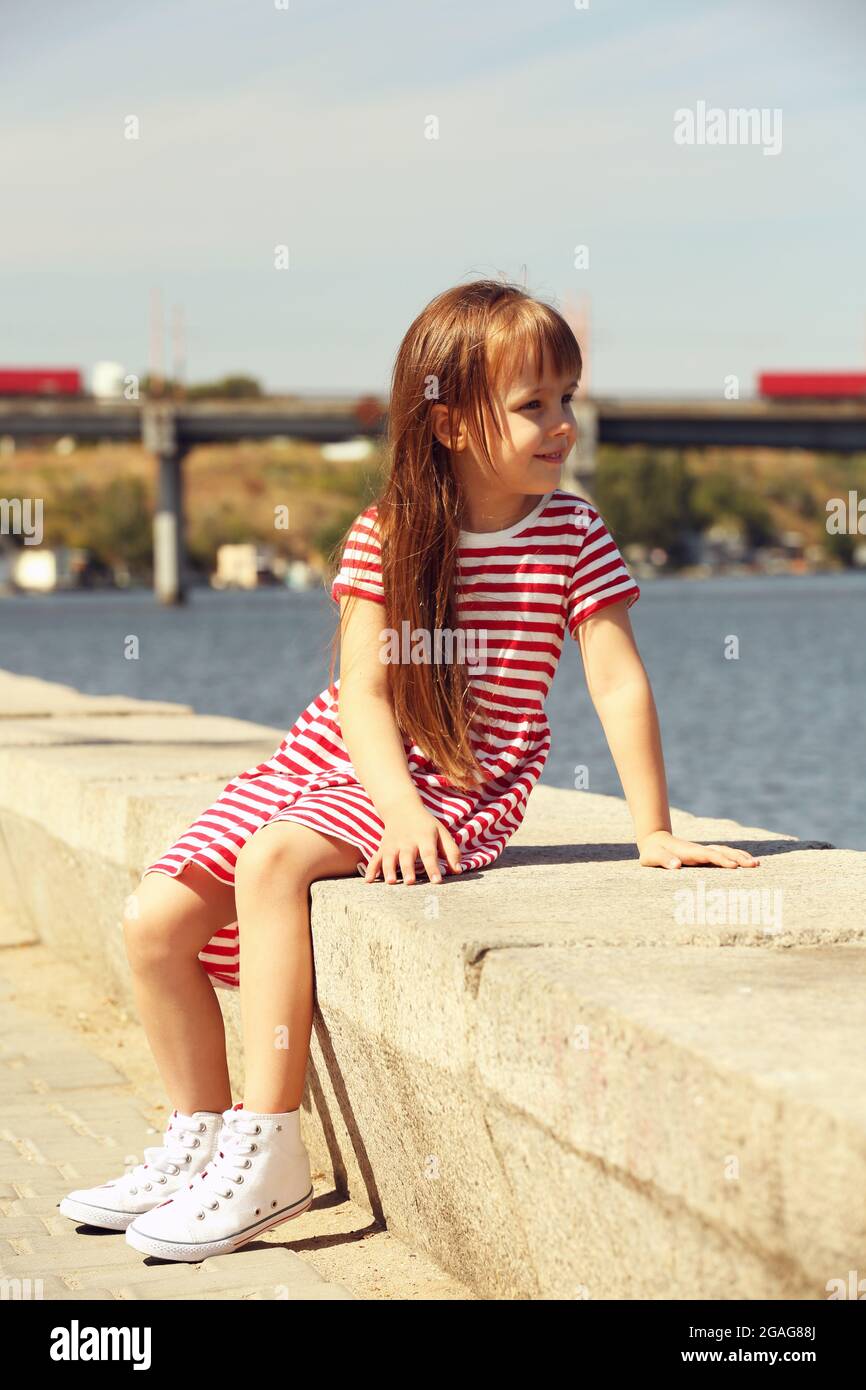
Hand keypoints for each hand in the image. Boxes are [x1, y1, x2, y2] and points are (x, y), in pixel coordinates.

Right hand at [361, 805, 461, 884]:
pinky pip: (375, 858)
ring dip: (389, 869)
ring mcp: (392, 844)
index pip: (429, 853)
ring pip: (389, 857)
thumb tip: (458, 871)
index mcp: (424, 837)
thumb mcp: (441, 833)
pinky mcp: (382, 847)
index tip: (437, 881)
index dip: (433, 867)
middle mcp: (407, 841)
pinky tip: (368, 881)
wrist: (402, 808)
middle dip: (408, 869)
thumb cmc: (426, 825)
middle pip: (407, 856)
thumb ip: (451, 851)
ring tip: (391, 882)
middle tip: (410, 882)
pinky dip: (371, 869)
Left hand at [638, 830, 759, 869]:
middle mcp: (699, 850)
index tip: (734, 866)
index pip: (708, 855)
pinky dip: (737, 857)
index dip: (721, 860)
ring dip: (740, 856)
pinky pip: (724, 854)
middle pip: (722, 851)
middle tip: (754, 865)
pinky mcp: (705, 854)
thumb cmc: (652, 853)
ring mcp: (703, 851)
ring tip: (757, 864)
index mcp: (689, 852)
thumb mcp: (652, 857)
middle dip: (738, 858)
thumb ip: (664, 860)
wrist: (654, 841)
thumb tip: (676, 865)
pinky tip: (747, 861)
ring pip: (725, 851)